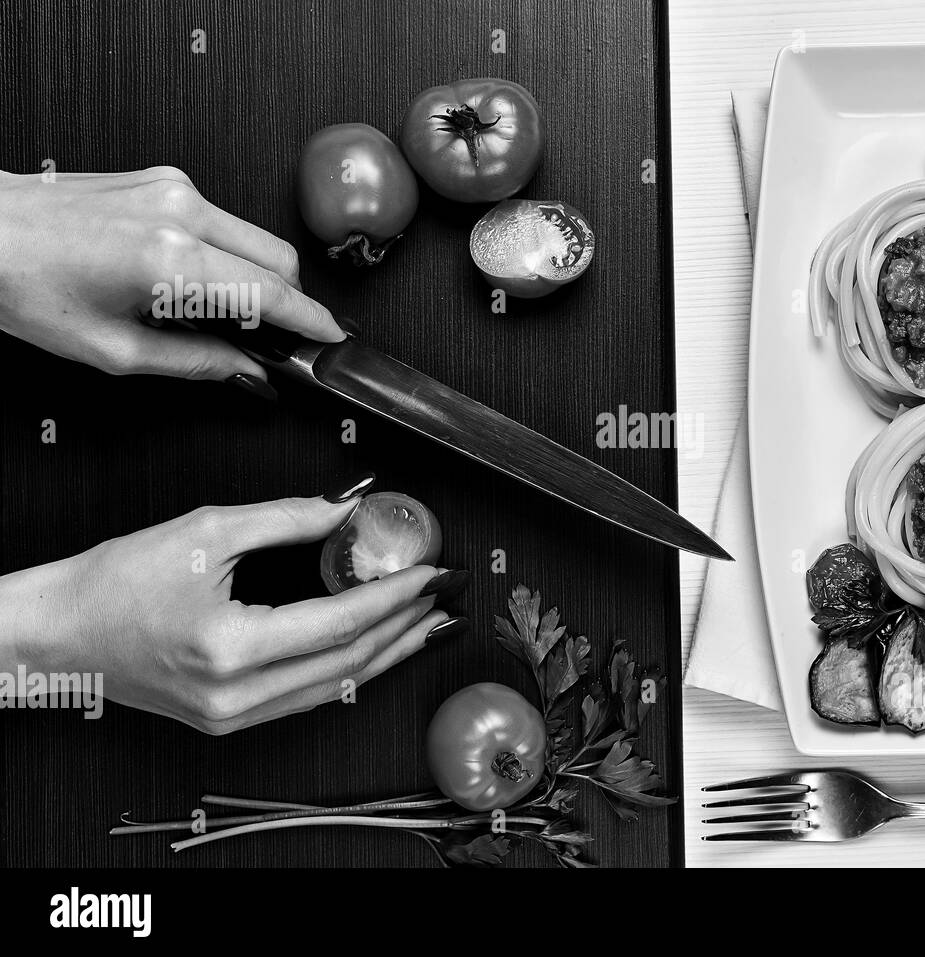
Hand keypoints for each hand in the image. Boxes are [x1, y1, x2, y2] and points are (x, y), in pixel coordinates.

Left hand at [0, 166, 343, 390]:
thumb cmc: (26, 283)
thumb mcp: (113, 350)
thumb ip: (195, 363)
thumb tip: (244, 370)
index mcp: (171, 259)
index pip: (273, 293)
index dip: (312, 322)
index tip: (331, 338)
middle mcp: (181, 213)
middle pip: (280, 259)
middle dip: (291, 301)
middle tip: (278, 338)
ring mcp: (174, 189)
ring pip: (256, 237)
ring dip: (258, 277)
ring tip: (223, 313)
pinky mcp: (163, 180)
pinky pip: (223, 222)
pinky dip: (228, 254)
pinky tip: (196, 279)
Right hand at [0, 476, 469, 732]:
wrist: (57, 636)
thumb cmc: (112, 584)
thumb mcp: (206, 532)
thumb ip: (287, 518)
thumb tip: (346, 509)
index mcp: (232, 648)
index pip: (342, 622)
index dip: (397, 595)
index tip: (433, 570)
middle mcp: (238, 695)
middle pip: (350, 664)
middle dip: (407, 627)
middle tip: (445, 596)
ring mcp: (235, 716)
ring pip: (336, 688)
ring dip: (387, 653)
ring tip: (426, 622)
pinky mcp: (230, 719)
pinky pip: (309, 696)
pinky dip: (349, 668)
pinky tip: (373, 645)